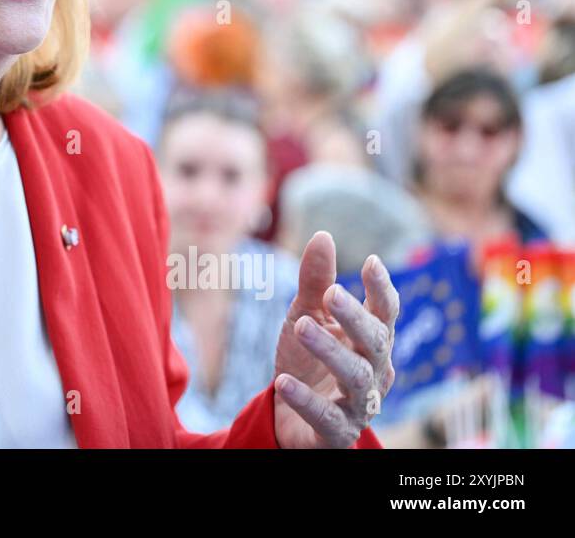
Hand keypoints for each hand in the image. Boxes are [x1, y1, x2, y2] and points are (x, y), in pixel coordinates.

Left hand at [272, 231, 398, 447]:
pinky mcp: (337, 434)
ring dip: (330, 350)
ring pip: (356, 377)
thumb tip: (323, 235)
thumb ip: (314, 282)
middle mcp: (374, 372)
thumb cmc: (307, 362)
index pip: (385, 313)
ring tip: (300, 325)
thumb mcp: (305, 316)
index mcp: (371, 341)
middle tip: (331, 293)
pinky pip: (326, 418)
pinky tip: (282, 381)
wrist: (290, 419)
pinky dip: (306, 400)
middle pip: (375, 342)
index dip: (382, 289)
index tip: (372, 261)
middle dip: (355, 318)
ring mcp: (359, 405)